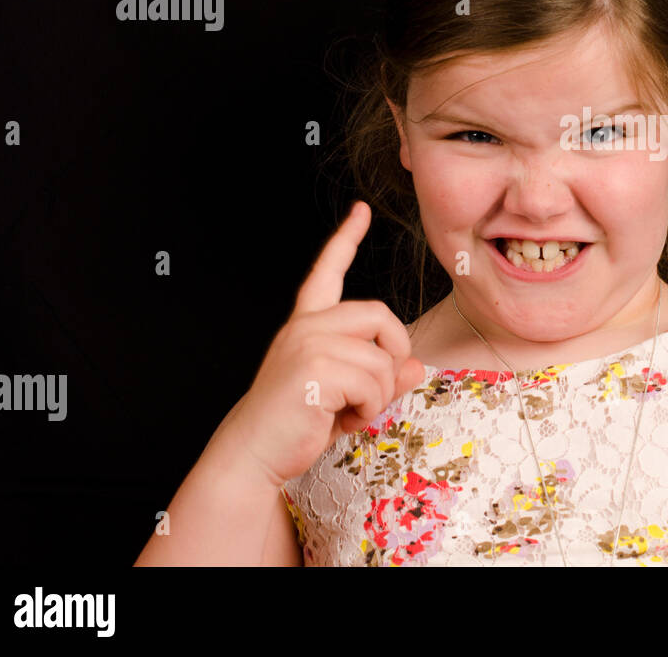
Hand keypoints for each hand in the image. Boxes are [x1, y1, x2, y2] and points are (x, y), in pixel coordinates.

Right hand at [222, 201, 425, 488]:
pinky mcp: (314, 368)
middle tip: (376, 388)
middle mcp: (306, 326)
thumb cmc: (296, 426)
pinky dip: (370, 408)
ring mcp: (308, 343)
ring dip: (379, 395)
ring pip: (382, 358)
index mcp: (307, 325)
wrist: (254, 455)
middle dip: (393, 353)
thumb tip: (414, 366)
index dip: (345, 239)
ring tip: (350, 411)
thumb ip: (380, 376)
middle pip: (380, 316)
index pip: (327, 272)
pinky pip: (374, 383)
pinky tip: (344, 419)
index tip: (360, 211)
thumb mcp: (346, 395)